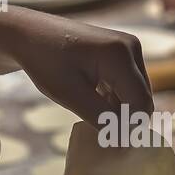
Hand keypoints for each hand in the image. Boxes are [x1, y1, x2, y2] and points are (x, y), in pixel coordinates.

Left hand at [8, 11, 154, 124]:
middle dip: (125, 118)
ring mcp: (129, 47)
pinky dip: (116, 98)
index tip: (107, 140)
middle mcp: (132, 47)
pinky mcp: (124, 51)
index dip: (128, 127)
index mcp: (120, 55)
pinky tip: (94, 100)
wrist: (31, 34)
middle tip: (97, 129)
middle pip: (143, 98)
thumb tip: (125, 138)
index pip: (140, 103)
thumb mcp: (70, 95)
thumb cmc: (46, 62)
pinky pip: (129, 84)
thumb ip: (101, 118)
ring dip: (119, 108)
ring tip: (90, 111)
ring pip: (137, 93)